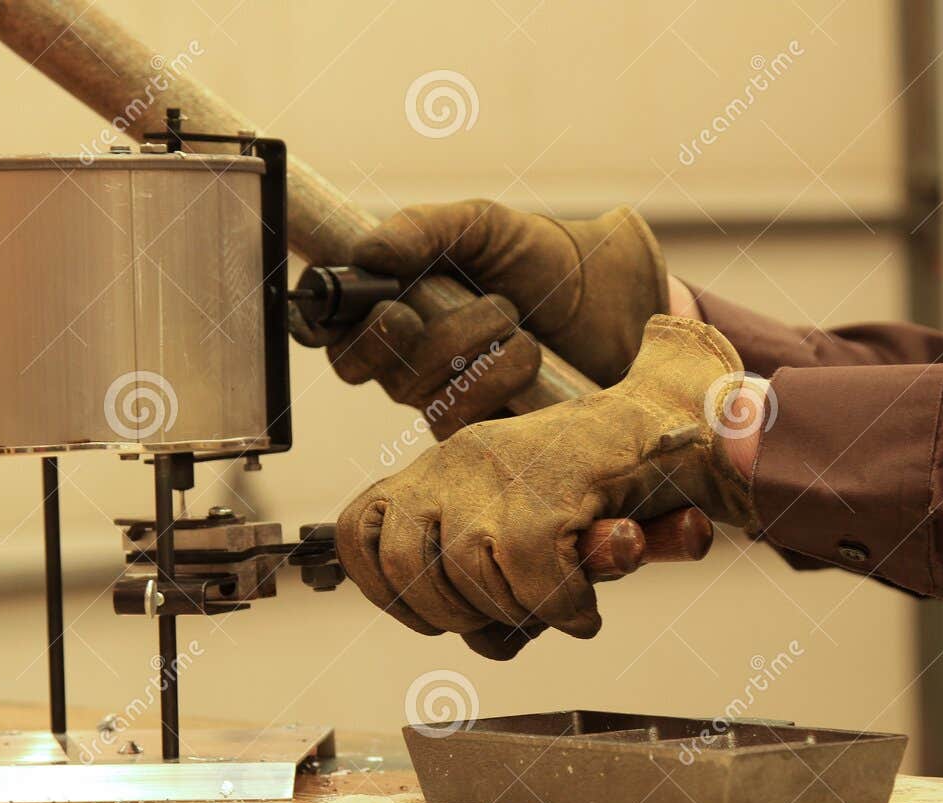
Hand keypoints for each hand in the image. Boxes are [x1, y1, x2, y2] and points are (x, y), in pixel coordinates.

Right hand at [324, 200, 668, 436]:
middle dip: (427, 332)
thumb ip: (424, 228)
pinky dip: (500, 379)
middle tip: (484, 303)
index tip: (390, 303)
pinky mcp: (477, 436)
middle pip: (367, 365)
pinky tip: (533, 356)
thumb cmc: (543, 260)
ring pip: (419, 392)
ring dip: (475, 348)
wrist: (616, 302)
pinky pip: (460, 422)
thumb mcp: (485, 226)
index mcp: (390, 305)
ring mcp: (438, 399)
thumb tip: (365, 252)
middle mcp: (403, 359)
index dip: (338, 323)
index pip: (326, 329)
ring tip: (518, 320)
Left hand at [336, 316, 760, 656]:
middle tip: (511, 613)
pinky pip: (533, 581)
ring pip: (469, 577)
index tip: (434, 616)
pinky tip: (585, 610)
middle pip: (408, 567)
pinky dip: (563, 610)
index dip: (388, 590)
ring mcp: (498, 473)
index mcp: (440, 467)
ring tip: (557, 604)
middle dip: (457, 615)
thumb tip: (486, 642)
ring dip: (516, 611)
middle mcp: (456, 462)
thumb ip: (489, 578)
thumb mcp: (526, 524)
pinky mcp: (546, 490)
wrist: (672, 423)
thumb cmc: (600, 486)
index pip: (363, 530)